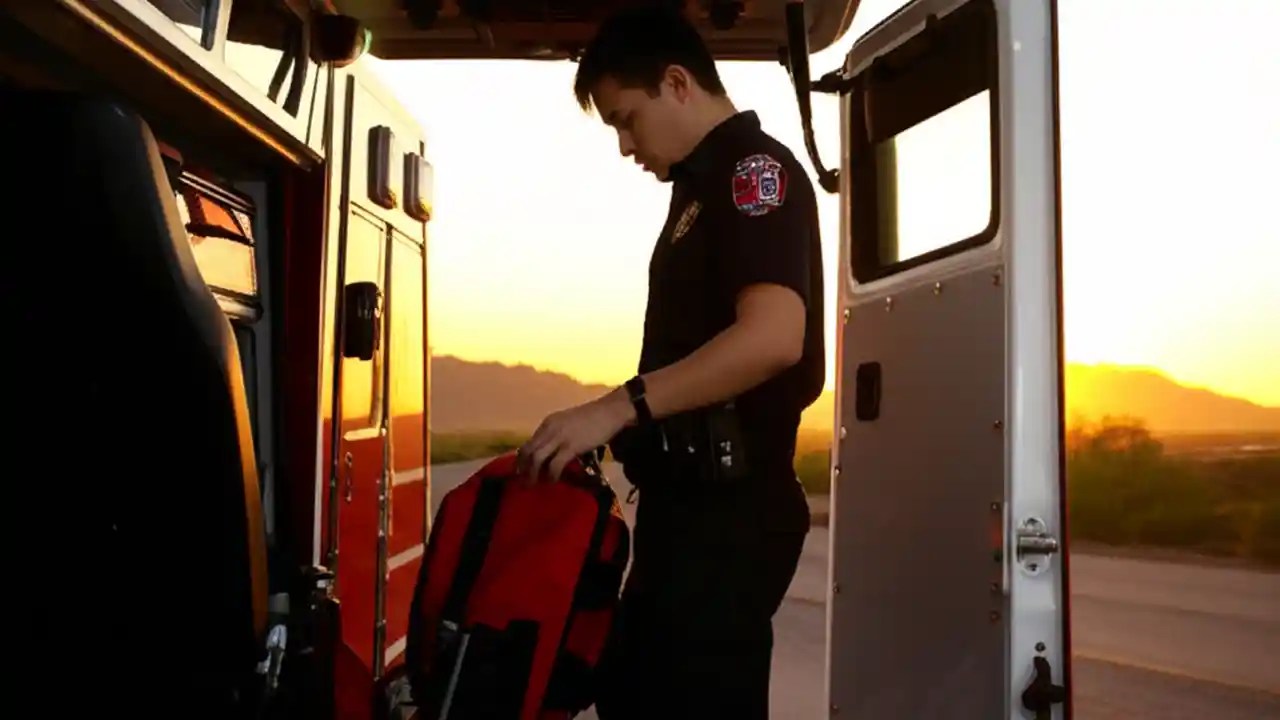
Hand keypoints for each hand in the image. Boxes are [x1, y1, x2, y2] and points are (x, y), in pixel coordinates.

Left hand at [516, 389, 633, 482]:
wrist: (611, 411)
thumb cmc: (594, 418)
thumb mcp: (569, 424)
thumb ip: (559, 435)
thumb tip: (552, 454)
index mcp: (548, 423)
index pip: (528, 442)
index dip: (522, 459)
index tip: (522, 472)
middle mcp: (549, 429)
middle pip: (527, 451)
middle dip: (523, 469)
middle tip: (524, 482)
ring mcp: (560, 437)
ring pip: (536, 458)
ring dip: (532, 474)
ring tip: (534, 485)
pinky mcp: (571, 446)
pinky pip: (555, 464)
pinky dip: (552, 475)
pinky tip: (553, 481)